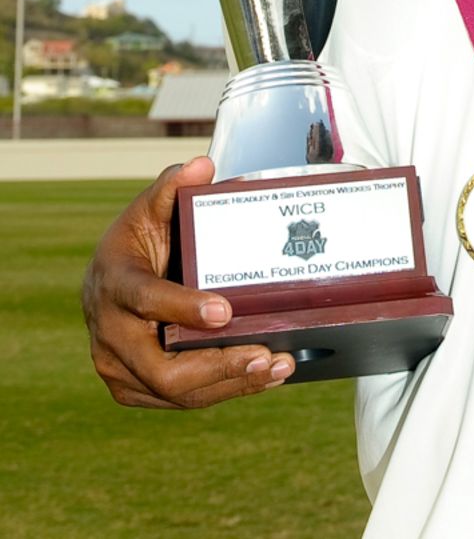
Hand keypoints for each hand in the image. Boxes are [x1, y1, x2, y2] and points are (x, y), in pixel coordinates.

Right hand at [82, 156, 294, 407]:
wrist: (107, 280)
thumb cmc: (137, 241)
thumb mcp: (150, 209)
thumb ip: (173, 187)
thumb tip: (202, 164)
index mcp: (114, 283)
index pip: (146, 300)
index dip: (183, 307)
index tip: (225, 311)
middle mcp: (109, 333)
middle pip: (161, 367)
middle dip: (218, 365)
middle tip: (266, 354)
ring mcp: (117, 367)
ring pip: (174, 391)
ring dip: (230, 384)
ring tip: (278, 368)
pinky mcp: (132, 388)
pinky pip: (179, 399)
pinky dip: (222, 390)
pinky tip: (261, 377)